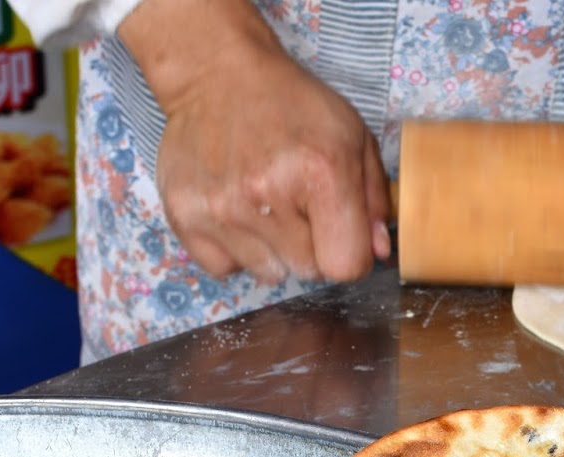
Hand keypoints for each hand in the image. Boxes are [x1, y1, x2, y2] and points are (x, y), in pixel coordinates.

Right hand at [118, 0, 391, 284]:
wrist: (217, 75)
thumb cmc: (290, 105)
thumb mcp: (351, 136)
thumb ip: (373, 199)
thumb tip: (378, 251)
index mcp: (321, 172)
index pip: (345, 265)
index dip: (350, 254)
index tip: (340, 233)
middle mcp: (267, 193)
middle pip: (307, 272)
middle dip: (312, 248)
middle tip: (298, 206)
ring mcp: (222, 208)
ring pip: (268, 274)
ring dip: (273, 249)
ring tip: (265, 204)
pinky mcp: (185, 216)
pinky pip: (224, 268)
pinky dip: (234, 250)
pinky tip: (236, 210)